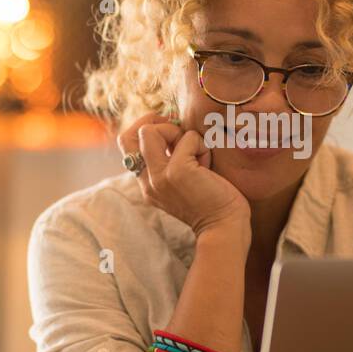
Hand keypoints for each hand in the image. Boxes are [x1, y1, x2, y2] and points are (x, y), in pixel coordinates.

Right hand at [117, 112, 249, 235]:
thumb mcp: (182, 181)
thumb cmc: (213, 202)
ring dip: (178, 133)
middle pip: (129, 135)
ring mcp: (159, 177)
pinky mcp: (177, 172)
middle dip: (155, 124)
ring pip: (149, 131)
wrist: (225, 227)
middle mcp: (148, 181)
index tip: (173, 135)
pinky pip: (187, 138)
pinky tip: (208, 165)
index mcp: (147, 184)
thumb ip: (171, 160)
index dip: (148, 130)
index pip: (127, 145)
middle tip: (179, 134)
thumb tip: (175, 129)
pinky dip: (201, 145)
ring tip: (196, 153)